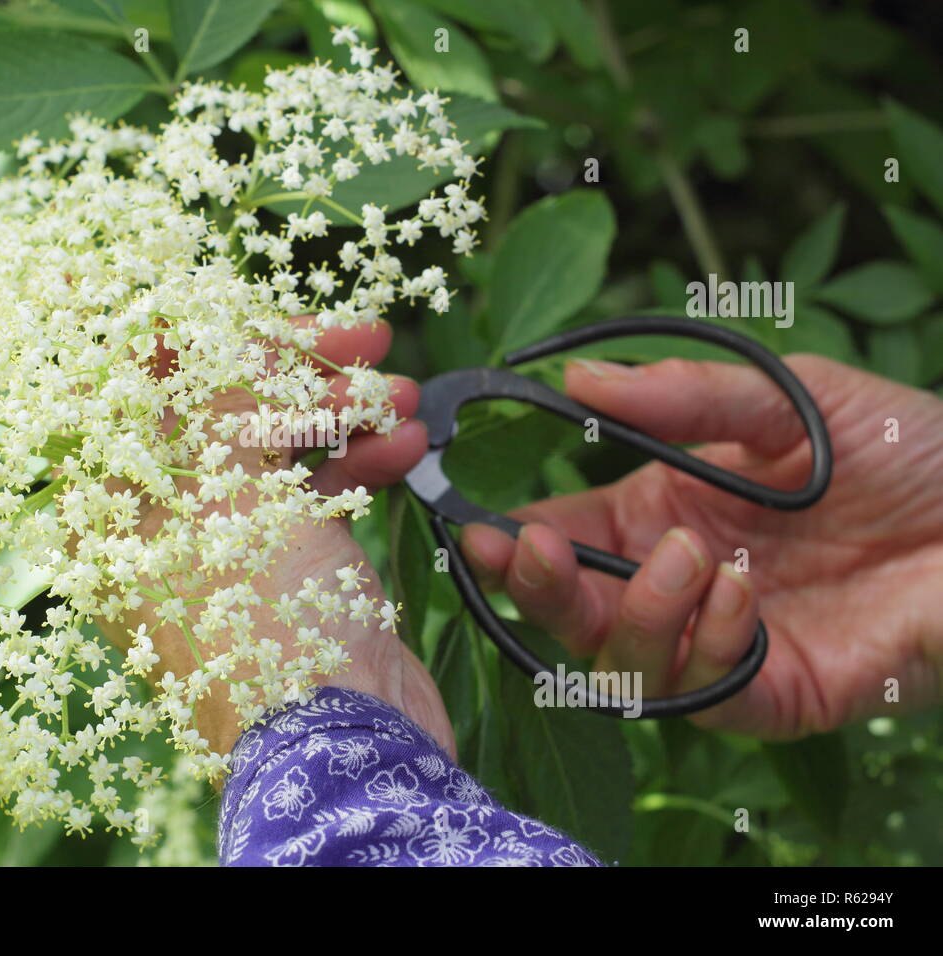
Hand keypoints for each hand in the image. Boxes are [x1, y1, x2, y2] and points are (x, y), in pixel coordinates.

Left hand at [119, 317, 452, 759]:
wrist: (344, 744)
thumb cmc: (261, 616)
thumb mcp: (234, 488)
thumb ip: (220, 399)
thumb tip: (190, 326)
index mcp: (112, 514)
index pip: (139, 397)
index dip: (195, 338)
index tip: (244, 301)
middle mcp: (158, 529)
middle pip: (216, 416)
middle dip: (293, 373)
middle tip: (363, 337)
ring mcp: (226, 551)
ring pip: (276, 451)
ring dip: (341, 415)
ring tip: (402, 395)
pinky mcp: (288, 574)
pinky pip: (315, 498)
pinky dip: (357, 465)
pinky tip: (406, 443)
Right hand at [462, 354, 942, 738]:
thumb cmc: (901, 446)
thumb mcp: (788, 398)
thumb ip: (683, 396)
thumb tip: (573, 376)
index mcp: (660, 515)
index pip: (560, 538)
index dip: (509, 539)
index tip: (471, 520)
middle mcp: (676, 585)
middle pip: (571, 614)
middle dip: (540, 588)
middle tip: (532, 551)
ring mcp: (720, 644)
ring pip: (621, 663)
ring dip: (636, 611)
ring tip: (692, 554)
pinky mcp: (770, 695)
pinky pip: (701, 693)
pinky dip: (705, 644)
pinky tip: (742, 591)